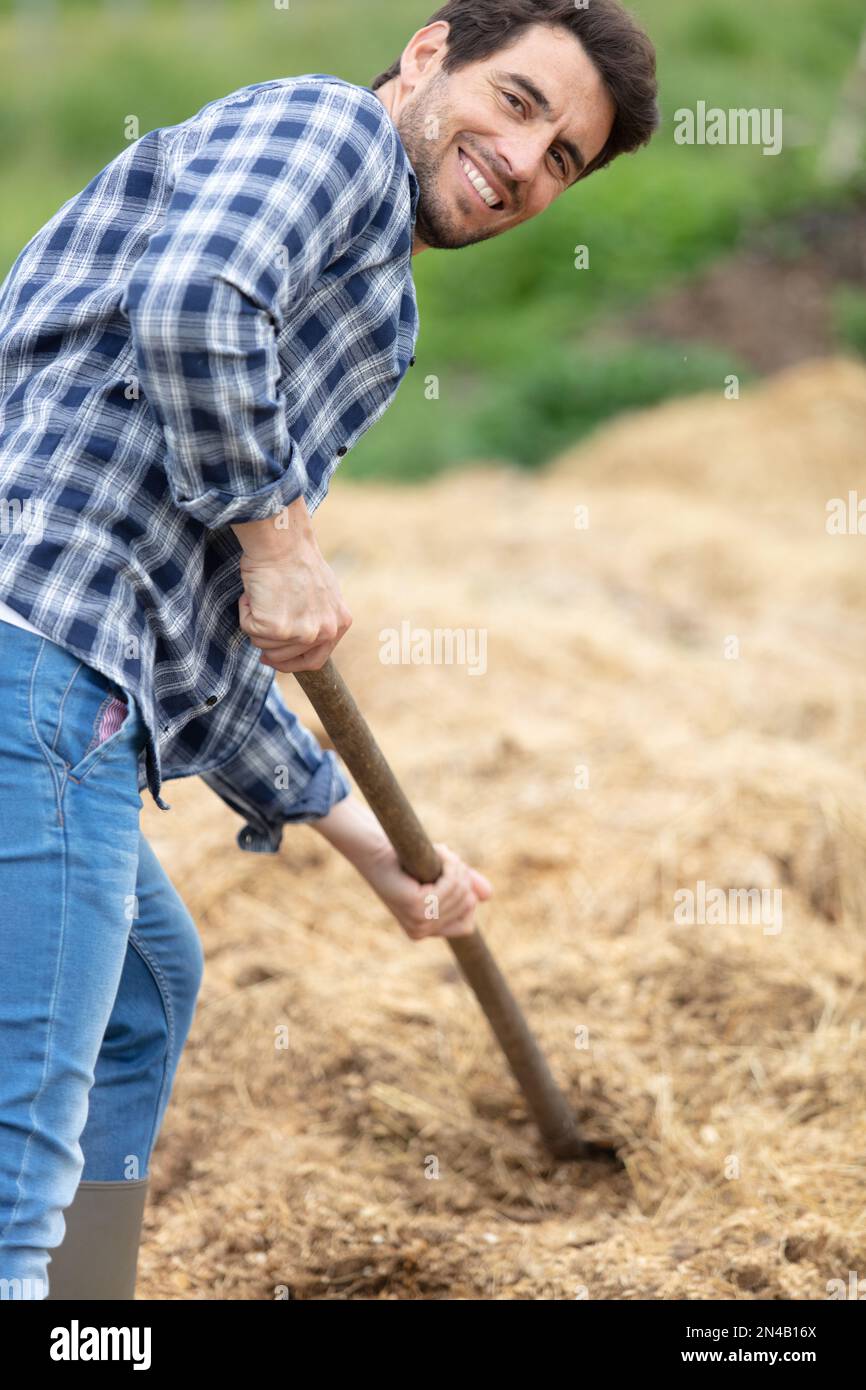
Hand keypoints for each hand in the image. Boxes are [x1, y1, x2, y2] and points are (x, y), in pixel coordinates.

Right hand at [231, 497, 351, 672]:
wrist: (283, 541)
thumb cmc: (296, 558)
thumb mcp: (321, 592)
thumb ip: (314, 617)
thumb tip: (296, 636)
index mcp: (339, 623)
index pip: (315, 661)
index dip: (290, 662)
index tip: (272, 658)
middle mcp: (325, 632)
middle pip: (284, 658)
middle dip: (267, 641)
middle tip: (261, 614)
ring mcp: (302, 633)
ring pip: (264, 645)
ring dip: (256, 623)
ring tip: (263, 595)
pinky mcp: (277, 628)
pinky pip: (249, 630)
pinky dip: (246, 612)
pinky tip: (256, 593)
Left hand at [311, 797, 493, 940]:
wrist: (375, 846)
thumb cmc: (405, 858)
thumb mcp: (441, 874)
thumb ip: (464, 885)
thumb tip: (488, 895)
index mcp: (425, 930)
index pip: (467, 924)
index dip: (466, 895)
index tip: (451, 872)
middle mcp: (420, 931)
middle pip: (467, 905)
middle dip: (461, 875)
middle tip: (442, 855)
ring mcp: (418, 921)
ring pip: (462, 892)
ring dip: (455, 865)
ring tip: (439, 851)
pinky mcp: (416, 906)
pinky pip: (452, 885)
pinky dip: (449, 863)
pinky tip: (438, 851)